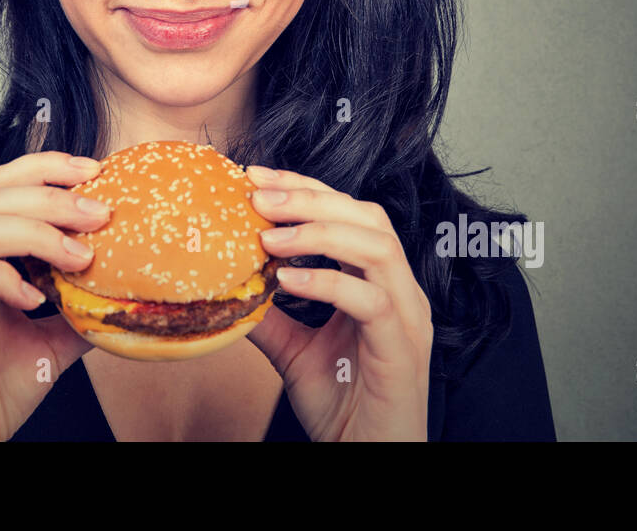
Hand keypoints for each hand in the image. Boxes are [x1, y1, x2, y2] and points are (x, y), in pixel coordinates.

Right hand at [0, 151, 109, 440]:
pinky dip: (0, 278)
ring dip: (33, 232)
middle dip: (49, 194)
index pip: (1, 186)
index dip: (44, 168)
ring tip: (78, 255)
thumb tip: (130, 289)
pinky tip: (34, 299)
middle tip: (98, 213)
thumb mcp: (53, 342)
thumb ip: (81, 310)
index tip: (94, 170)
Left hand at [243, 165, 432, 440]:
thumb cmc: (344, 407)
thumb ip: (271, 316)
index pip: (349, 214)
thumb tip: (229, 285)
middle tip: (259, 194)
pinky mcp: (402, 348)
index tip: (257, 177)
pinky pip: (372, 300)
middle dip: (310, 197)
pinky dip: (328, 281)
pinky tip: (287, 279)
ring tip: (269, 235)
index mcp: (382, 282)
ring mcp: (408, 317)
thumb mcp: (296, 352)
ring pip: (377, 246)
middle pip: (366, 216)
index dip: (306, 188)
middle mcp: (401, 291)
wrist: (369, 458)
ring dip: (319, 231)